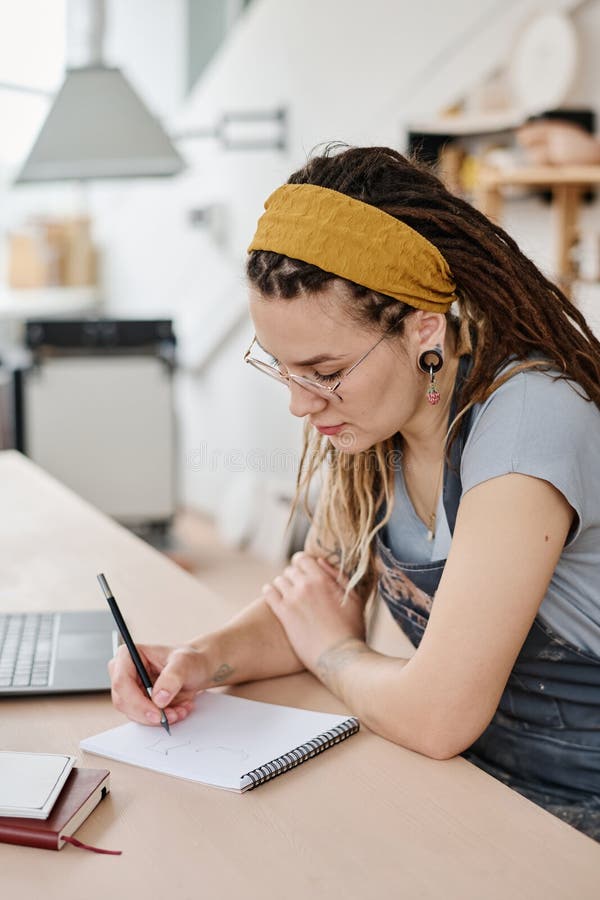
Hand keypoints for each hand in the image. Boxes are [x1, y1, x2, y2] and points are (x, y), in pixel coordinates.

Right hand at [108, 642, 209, 726]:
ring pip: (133, 713)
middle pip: (123, 701)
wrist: (197, 669)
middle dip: (148, 713)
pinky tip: (178, 710)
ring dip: (158, 718)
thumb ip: (172, 677)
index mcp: (129, 655)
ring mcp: (130, 689)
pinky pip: (144, 718)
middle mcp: (125, 672)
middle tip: (171, 715)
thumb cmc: (189, 659)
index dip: (136, 700)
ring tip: (179, 710)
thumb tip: (159, 698)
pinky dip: (162, 719)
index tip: (156, 712)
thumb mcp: (184, 663)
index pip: (121, 681)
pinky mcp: (138, 703)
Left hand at [261, 552, 365, 673]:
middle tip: (297, 588)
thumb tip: (320, 562)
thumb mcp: (353, 599)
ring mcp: (293, 599)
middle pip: (290, 570)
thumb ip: (338, 577)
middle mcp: (306, 585)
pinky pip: (268, 594)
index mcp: (323, 579)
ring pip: (278, 581)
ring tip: (287, 595)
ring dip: (282, 585)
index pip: (303, 559)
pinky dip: (269, 592)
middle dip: (293, 577)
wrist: (340, 657)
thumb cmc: (351, 630)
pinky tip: (273, 598)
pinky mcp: (284, 614)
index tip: (304, 572)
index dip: (302, 564)